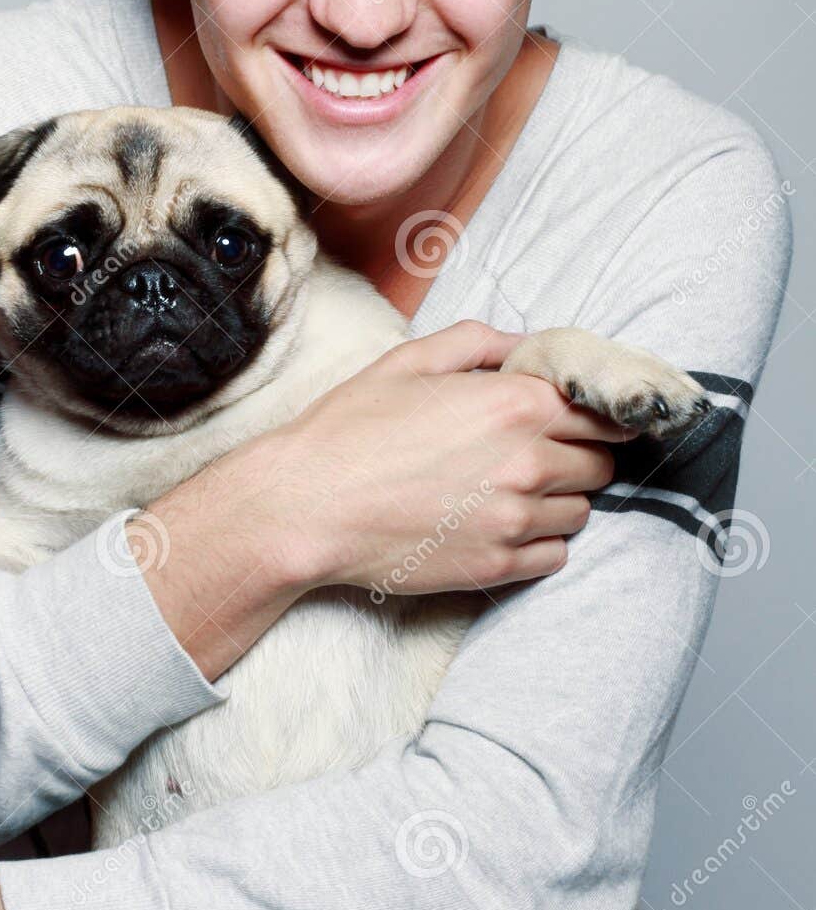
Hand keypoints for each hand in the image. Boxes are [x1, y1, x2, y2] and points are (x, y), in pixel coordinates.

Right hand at [261, 319, 633, 594]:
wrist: (306, 506)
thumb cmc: (351, 428)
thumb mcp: (411, 361)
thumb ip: (481, 342)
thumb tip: (527, 346)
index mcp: (516, 404)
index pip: (603, 410)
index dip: (599, 411)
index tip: (586, 416)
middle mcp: (528, 463)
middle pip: (601, 462)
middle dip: (581, 453)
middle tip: (541, 451)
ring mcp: (515, 520)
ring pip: (582, 511)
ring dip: (561, 498)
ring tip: (517, 489)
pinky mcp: (497, 566)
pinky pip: (556, 554)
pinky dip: (542, 540)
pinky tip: (506, 524)